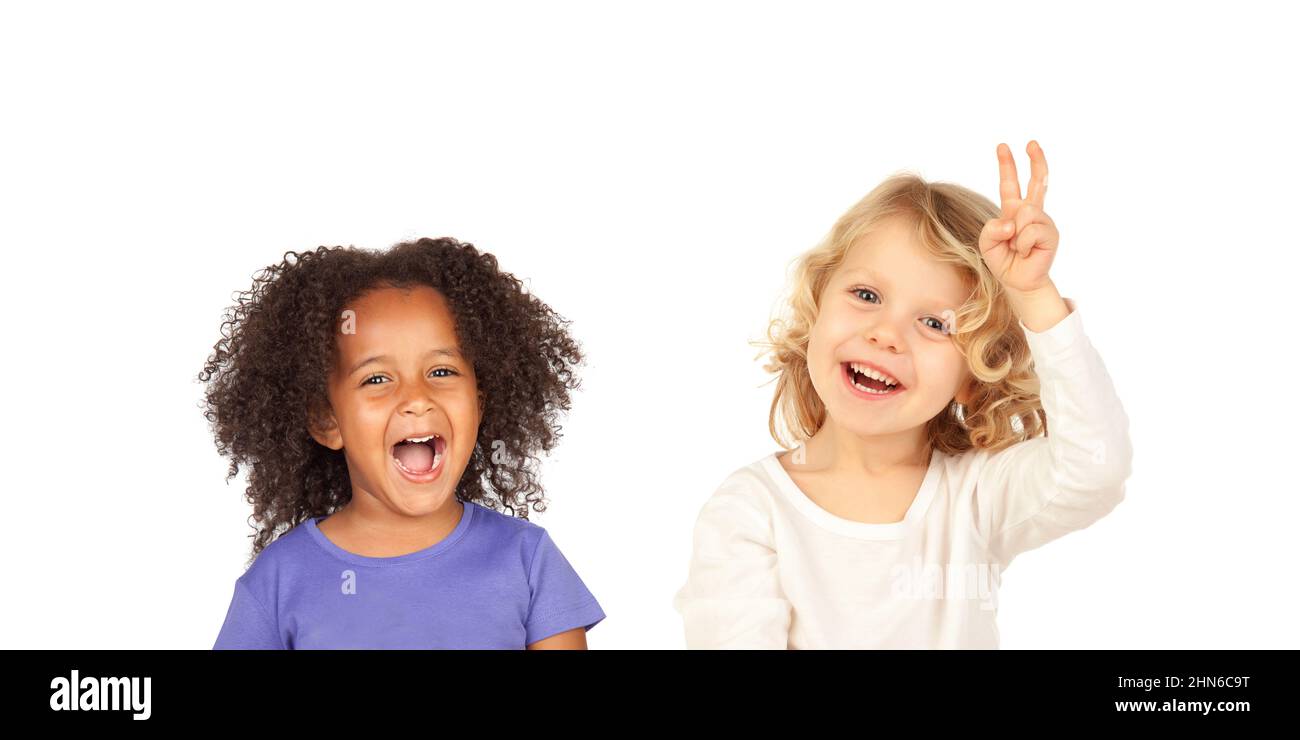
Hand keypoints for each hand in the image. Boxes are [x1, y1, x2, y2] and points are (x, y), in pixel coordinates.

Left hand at [978, 140, 1058, 293]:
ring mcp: (1042, 221)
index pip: (1010, 183)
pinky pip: (1031, 230)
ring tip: (1018, 247)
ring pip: (1026, 212)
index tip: (1003, 147)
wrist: (1018, 281)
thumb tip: (1012, 223)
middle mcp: (1030, 212)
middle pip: (1037, 181)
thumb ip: (991, 229)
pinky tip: (1027, 252)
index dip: (1007, 165)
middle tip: (1031, 142)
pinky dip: (1023, 243)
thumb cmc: (1004, 260)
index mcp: (1013, 210)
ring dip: (1015, 233)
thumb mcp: (987, 243)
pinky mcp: (1050, 233)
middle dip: (1035, 160)